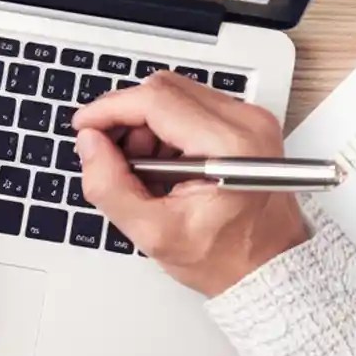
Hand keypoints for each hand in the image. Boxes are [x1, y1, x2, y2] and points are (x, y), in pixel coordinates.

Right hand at [72, 72, 309, 296]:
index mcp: (229, 147)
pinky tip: (164, 165)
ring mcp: (251, 119)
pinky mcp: (247, 122)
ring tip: (144, 169)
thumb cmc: (226, 257)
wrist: (270, 266)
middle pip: (164, 89)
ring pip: (176, 93)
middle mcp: (246, 122)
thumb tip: (90, 144)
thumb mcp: (154, 234)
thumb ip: (111, 186)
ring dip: (146, 124)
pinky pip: (192, 105)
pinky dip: (166, 128)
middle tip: (113, 156)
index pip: (156, 100)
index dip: (110, 109)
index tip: (85, 126)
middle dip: (127, 117)